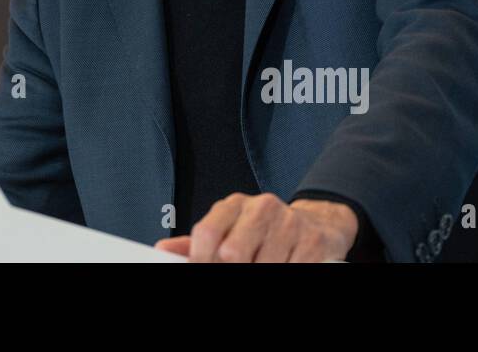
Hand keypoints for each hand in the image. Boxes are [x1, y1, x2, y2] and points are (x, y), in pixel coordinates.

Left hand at [153, 192, 357, 261]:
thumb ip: (197, 241)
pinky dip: (284, 273)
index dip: (199, 259)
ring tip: (258, 267)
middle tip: (234, 271)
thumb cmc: (261, 230)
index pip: (207, 233)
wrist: (314, 223)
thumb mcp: (228, 228)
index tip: (198, 269)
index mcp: (234, 205)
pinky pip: (292, 269)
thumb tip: (163, 250)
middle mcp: (261, 208)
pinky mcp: (313, 242)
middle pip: (233, 253)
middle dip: (230, 270)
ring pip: (263, 266)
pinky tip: (282, 266)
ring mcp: (289, 224)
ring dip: (259, 272)